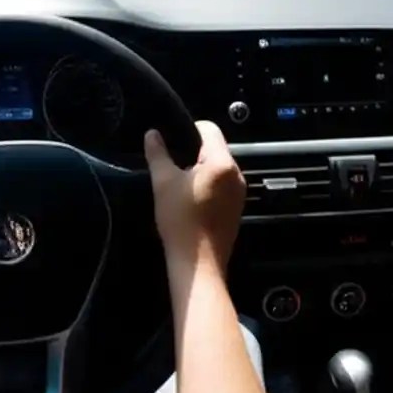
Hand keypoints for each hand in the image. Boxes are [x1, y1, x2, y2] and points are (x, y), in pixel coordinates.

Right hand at [144, 121, 245, 274]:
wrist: (197, 264)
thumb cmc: (180, 220)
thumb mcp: (163, 182)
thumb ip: (157, 153)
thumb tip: (152, 134)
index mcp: (222, 163)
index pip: (209, 128)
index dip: (188, 130)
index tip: (171, 143)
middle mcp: (237, 174)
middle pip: (214, 148)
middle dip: (192, 154)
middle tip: (171, 167)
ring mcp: (239, 193)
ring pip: (218, 169)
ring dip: (199, 171)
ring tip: (179, 186)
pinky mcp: (237, 209)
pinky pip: (222, 186)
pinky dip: (207, 187)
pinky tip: (190, 202)